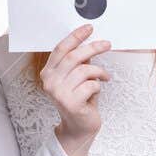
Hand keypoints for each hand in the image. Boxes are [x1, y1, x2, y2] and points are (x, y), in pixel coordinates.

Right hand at [40, 24, 110, 155]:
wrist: (79, 126)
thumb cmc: (79, 100)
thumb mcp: (76, 77)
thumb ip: (78, 62)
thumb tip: (89, 42)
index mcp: (48, 72)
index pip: (60, 49)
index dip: (75, 36)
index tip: (89, 28)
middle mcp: (49, 82)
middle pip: (74, 56)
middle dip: (93, 47)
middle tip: (107, 44)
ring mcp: (58, 93)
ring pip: (85, 70)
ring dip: (99, 72)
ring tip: (104, 77)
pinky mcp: (70, 103)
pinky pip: (91, 85)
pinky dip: (98, 87)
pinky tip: (96, 92)